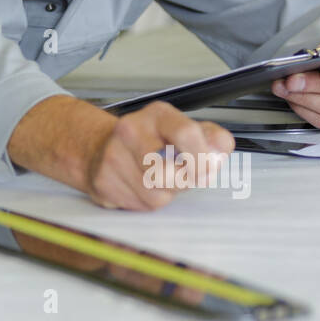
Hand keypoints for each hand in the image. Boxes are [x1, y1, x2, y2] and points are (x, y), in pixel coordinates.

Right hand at [87, 101, 235, 209]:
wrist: (99, 148)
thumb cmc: (149, 141)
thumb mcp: (184, 130)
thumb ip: (212, 139)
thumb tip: (220, 151)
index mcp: (157, 115)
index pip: (186, 133)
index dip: (203, 157)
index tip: (208, 166)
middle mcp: (131, 131)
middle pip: (171, 173)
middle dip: (184, 182)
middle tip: (185, 176)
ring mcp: (113, 156)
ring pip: (156, 195)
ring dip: (165, 194)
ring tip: (159, 180)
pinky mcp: (103, 181)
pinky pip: (138, 205)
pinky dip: (146, 202)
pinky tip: (140, 187)